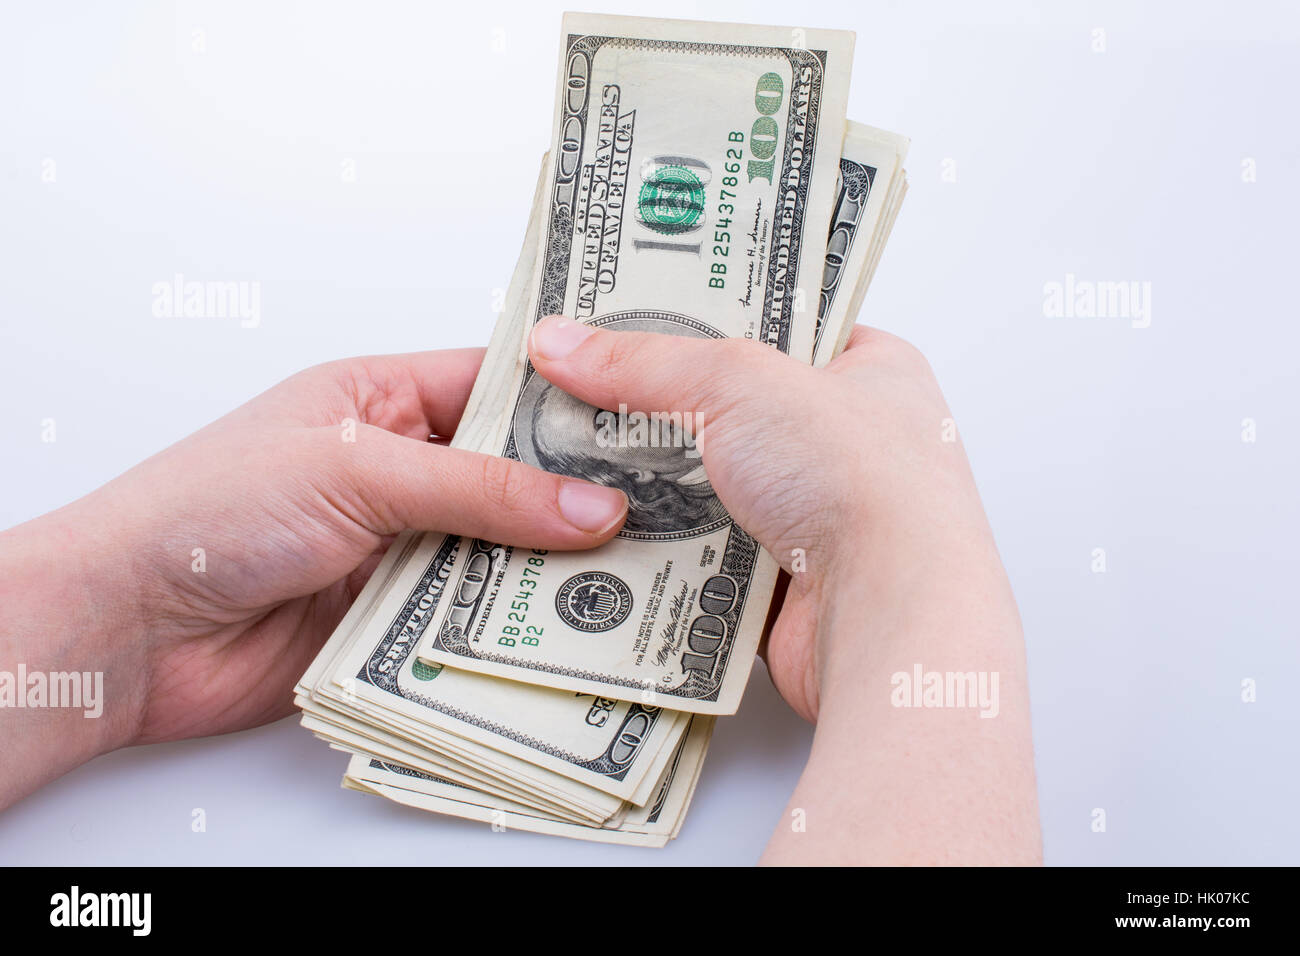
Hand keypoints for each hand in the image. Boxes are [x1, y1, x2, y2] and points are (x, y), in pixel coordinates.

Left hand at [0, 348, 627, 806]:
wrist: (131, 627)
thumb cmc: (212, 510)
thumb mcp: (356, 468)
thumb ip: (480, 489)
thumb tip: (590, 505)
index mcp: (380, 400)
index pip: (495, 385)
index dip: (566, 399)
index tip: (643, 414)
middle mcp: (397, 470)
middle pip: (510, 475)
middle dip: (575, 492)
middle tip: (663, 504)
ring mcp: (397, 545)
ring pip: (500, 549)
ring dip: (551, 565)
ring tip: (639, 570)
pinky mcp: (393, 617)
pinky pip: (471, 615)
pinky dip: (514, 623)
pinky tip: (568, 629)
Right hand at [527, 315, 1039, 863]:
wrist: (888, 614)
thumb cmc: (862, 484)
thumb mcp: (740, 381)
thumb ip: (643, 361)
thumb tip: (563, 342)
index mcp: (871, 370)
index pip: (777, 325)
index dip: (705, 316)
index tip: (631, 312)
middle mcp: (852, 444)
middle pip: (735, 410)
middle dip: (663, 409)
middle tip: (588, 388)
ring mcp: (823, 517)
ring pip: (715, 486)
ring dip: (660, 483)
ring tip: (583, 459)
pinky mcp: (789, 583)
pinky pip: (708, 553)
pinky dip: (669, 548)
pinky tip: (617, 531)